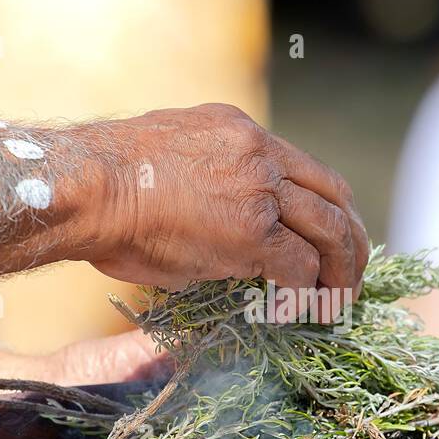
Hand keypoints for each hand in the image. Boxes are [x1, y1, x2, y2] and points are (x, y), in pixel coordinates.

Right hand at [86, 104, 369, 301]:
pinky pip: (300, 264)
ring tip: (341, 300)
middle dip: (352, 239)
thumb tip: (213, 228)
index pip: (305, 169)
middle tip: (352, 273)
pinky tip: (302, 308)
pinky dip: (308, 290)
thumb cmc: (104, 187)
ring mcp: (260, 189)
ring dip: (342, 271)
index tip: (330, 237)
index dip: (328, 208)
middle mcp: (259, 151)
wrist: (86, 189)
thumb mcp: (168, 162)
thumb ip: (205, 183)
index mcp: (238, 130)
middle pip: (334, 195)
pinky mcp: (254, 231)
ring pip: (331, 230)